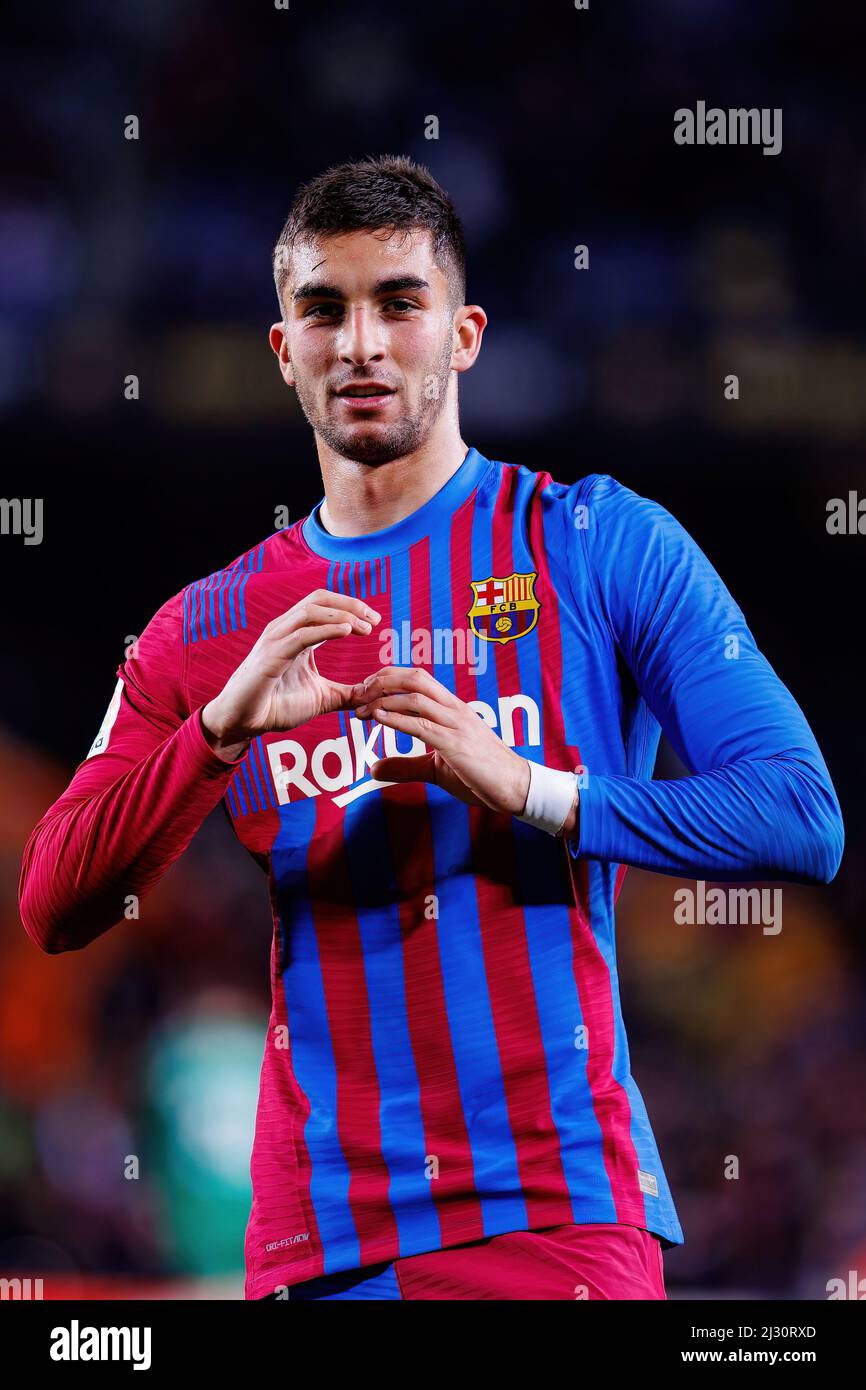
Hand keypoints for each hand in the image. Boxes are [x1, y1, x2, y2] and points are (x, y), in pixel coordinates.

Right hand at [202, 590, 380, 759]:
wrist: (244, 722)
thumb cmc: (276, 706)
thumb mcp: (321, 698)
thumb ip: (346, 694)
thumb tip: (371, 694)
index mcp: (297, 635)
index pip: (325, 606)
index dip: (351, 607)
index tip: (375, 621)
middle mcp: (285, 630)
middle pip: (319, 599)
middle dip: (349, 604)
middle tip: (374, 619)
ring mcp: (276, 640)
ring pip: (310, 611)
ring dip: (341, 614)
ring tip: (364, 628)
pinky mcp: (271, 656)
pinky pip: (301, 635)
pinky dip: (326, 629)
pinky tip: (346, 631)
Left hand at [351, 666, 531, 813]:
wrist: (515, 787)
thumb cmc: (480, 775)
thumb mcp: (436, 768)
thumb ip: (406, 765)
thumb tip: (373, 769)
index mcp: (452, 709)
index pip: (417, 679)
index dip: (388, 679)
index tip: (365, 691)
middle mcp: (454, 709)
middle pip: (415, 678)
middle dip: (382, 681)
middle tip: (358, 694)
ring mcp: (456, 724)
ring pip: (416, 698)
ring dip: (383, 701)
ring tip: (361, 710)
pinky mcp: (456, 744)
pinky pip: (423, 725)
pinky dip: (397, 719)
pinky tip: (379, 719)